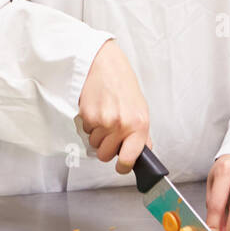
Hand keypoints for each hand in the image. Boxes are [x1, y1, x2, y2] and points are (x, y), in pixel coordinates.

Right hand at [78, 40, 151, 174]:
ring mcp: (103, 121)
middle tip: (110, 132)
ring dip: (97, 135)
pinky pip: (85, 132)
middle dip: (106, 147)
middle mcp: (121, 125)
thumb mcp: (141, 108)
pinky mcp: (87, 115)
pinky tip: (96, 110)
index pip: (129, 159)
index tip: (121, 165)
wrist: (105, 64)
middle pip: (105, 155)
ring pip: (94, 144)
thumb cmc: (123, 84)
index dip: (123, 166)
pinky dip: (89, 125)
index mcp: (139, 124)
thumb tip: (144, 152)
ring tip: (104, 116)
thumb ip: (142, 133)